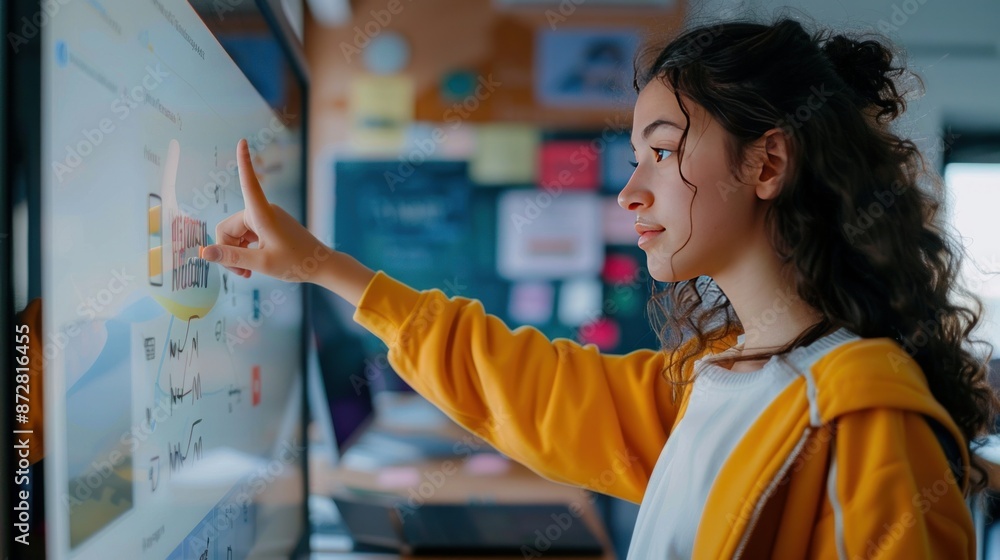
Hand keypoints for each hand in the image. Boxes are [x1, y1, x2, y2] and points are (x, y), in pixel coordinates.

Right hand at [201, 138, 333, 283]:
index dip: (243, 163)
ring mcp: (265, 218)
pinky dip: (245, 251)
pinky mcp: (268, 226)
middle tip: (241, 273)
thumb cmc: (296, 263)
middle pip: (228, 229)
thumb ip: (231, 258)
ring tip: (247, 273)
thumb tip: (204, 252)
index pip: (248, 184)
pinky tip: (251, 267)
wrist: (321, 265)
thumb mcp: (261, 264)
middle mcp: (262, 211)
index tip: (242, 141)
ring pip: (235, 235)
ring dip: (237, 254)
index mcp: (262, 214)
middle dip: (229, 251)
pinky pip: (246, 237)